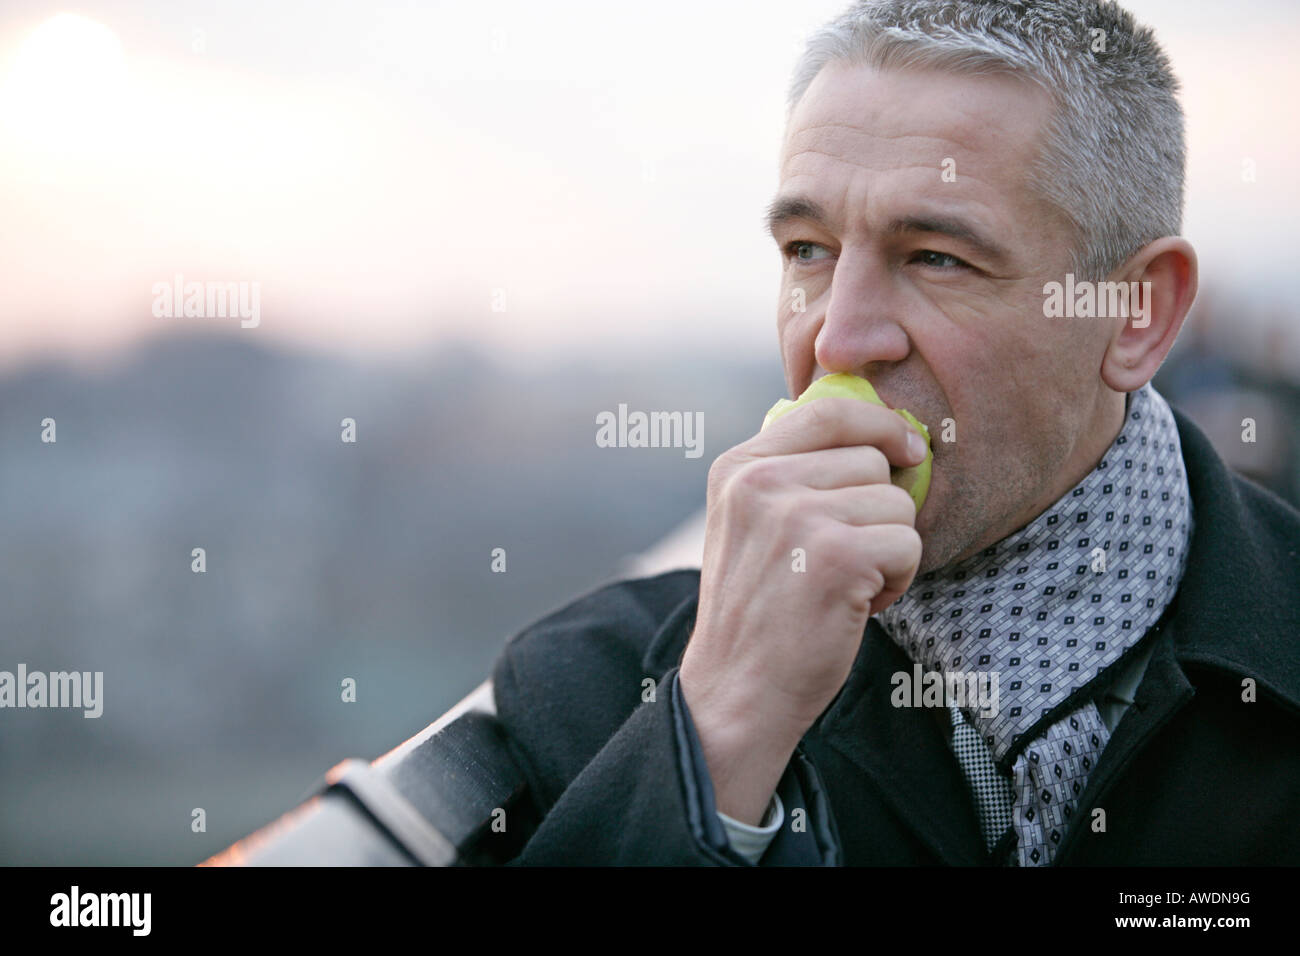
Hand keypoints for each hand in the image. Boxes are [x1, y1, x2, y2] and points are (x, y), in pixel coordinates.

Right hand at [679, 396, 925, 822]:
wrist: (736, 690)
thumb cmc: (756, 611)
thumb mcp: (749, 523)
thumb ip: (790, 471)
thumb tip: (875, 429)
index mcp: (738, 467)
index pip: (829, 410)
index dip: (880, 424)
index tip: (906, 449)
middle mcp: (762, 482)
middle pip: (872, 461)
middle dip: (877, 511)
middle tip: (841, 559)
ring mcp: (798, 516)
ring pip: (897, 504)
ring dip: (888, 549)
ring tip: (844, 584)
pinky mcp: (837, 557)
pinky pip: (909, 543)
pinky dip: (898, 580)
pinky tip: (857, 603)